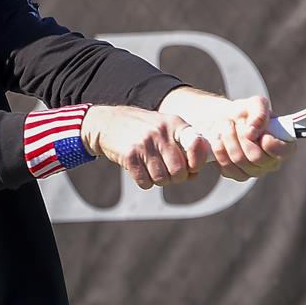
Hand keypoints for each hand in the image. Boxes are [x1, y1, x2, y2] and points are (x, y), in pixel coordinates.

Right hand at [79, 105, 200, 188]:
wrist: (108, 122)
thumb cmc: (142, 129)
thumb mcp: (164, 128)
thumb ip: (183, 148)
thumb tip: (194, 174)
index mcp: (174, 123)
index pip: (196, 144)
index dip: (197, 160)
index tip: (192, 167)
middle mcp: (160, 133)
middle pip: (179, 170)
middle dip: (176, 178)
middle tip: (169, 173)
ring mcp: (144, 144)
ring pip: (162, 178)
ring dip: (159, 181)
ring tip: (153, 171)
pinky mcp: (130, 156)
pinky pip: (145, 182)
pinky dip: (145, 182)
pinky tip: (141, 171)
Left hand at [157, 87, 288, 181]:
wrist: (227, 120)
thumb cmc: (246, 113)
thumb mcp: (255, 104)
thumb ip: (259, 113)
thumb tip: (252, 132)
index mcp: (283, 145)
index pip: (284, 151)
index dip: (271, 143)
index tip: (259, 131)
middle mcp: (270, 162)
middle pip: (256, 157)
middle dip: (241, 136)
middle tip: (233, 122)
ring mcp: (253, 171)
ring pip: (239, 160)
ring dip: (228, 140)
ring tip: (224, 125)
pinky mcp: (235, 174)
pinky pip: (226, 167)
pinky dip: (219, 150)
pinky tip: (218, 138)